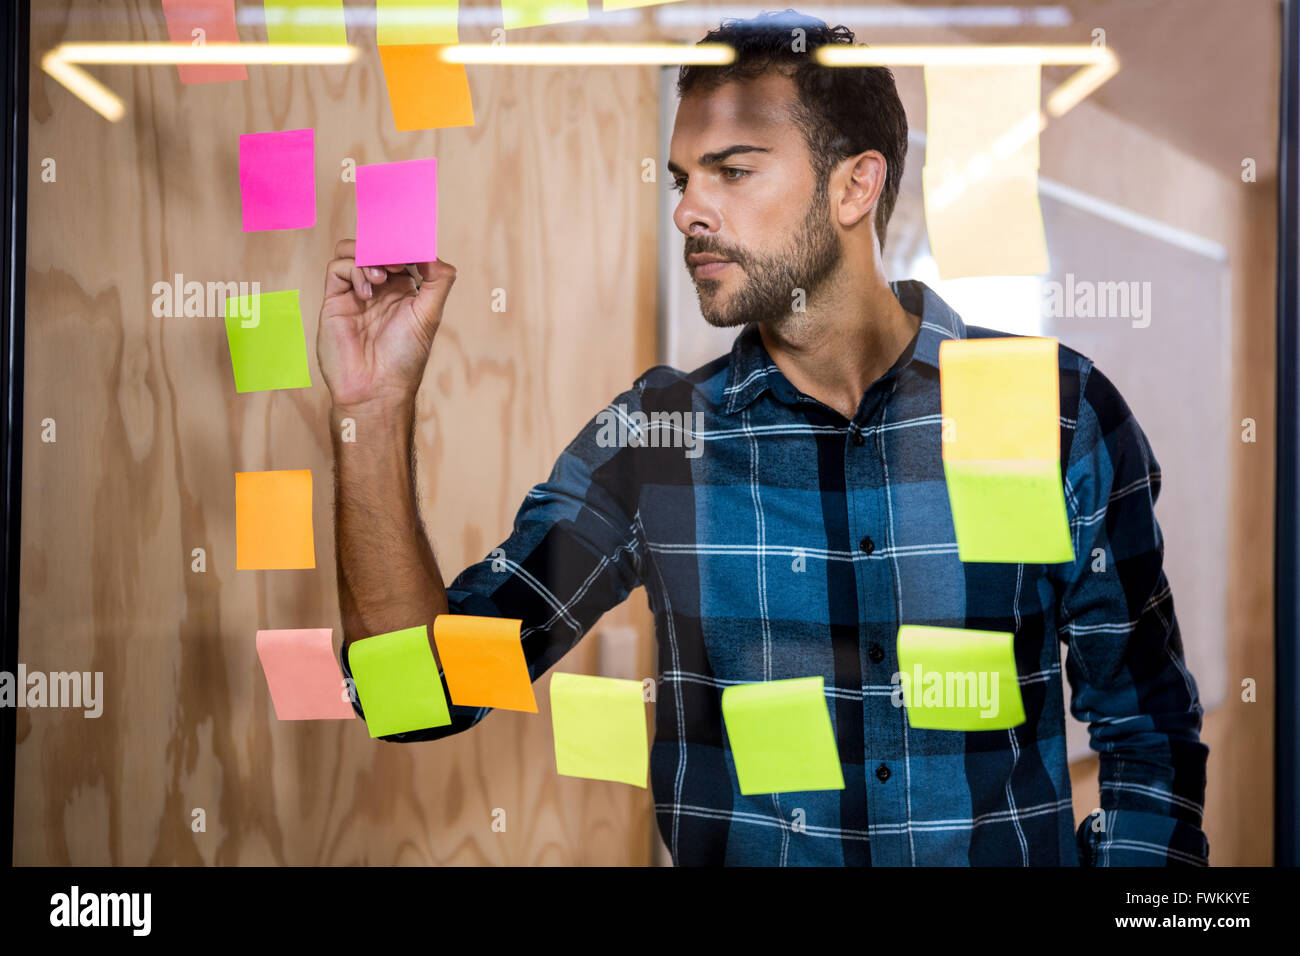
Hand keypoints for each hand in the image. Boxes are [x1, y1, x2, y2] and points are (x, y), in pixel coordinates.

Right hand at [317, 238, 456, 411]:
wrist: (375, 388)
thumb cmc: (405, 358)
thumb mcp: (430, 315)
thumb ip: (438, 281)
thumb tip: (431, 251)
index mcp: (404, 292)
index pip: (401, 253)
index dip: (406, 246)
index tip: (414, 249)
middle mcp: (379, 290)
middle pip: (375, 246)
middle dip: (387, 247)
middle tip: (397, 262)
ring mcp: (355, 293)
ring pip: (353, 251)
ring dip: (368, 255)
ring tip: (382, 279)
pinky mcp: (334, 300)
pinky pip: (337, 268)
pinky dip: (353, 270)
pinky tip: (367, 293)